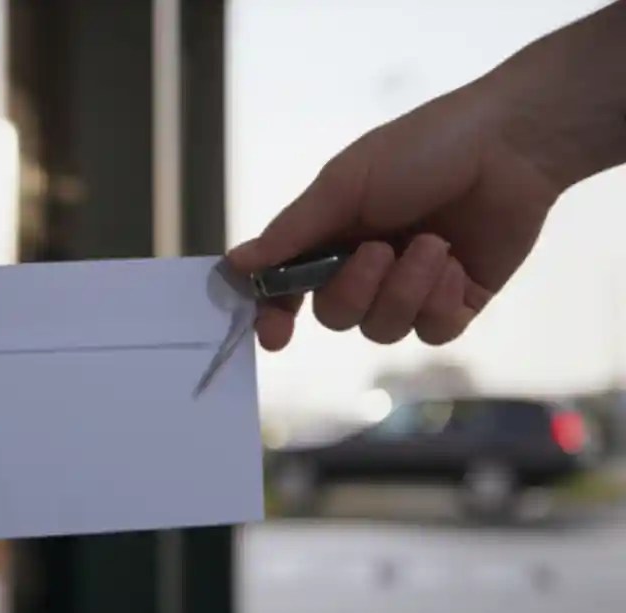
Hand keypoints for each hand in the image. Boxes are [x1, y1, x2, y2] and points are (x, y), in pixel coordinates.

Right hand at [226, 79, 561, 350]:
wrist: (509, 146)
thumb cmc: (422, 149)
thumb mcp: (344, 184)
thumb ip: (291, 231)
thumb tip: (235, 263)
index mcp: (331, 236)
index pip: (287, 289)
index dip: (275, 315)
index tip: (275, 333)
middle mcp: (365, 267)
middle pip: (336, 316)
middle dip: (356, 289)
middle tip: (381, 249)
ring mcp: (411, 288)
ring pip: (383, 330)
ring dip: (405, 289)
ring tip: (435, 245)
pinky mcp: (456, 302)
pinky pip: (433, 332)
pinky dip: (441, 299)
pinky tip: (456, 263)